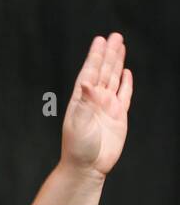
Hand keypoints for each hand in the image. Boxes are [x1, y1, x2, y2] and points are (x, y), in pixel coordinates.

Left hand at [60, 32, 132, 179]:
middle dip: (109, 54)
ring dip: (117, 63)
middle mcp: (94, 100)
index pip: (90, 72)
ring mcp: (107, 107)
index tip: (99, 41)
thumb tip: (87, 82)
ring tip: (121, 46)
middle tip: (114, 36)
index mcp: (82, 99)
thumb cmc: (78, 148)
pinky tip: (126, 73)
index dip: (95, 56)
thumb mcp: (79, 124)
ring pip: (114, 79)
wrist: (87, 168)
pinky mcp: (119, 117)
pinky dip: (126, 84)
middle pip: (104, 71)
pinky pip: (124, 96)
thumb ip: (84, 103)